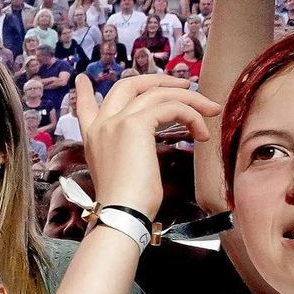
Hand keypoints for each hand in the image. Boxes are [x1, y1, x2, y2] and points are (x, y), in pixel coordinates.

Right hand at [75, 72, 220, 216]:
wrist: (122, 213)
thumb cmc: (127, 203)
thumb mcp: (121, 172)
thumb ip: (127, 151)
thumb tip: (145, 146)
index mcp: (93, 138)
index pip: (84, 107)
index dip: (83, 92)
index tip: (83, 80)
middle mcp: (101, 125)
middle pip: (127, 85)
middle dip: (158, 80)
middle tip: (183, 83)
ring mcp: (116, 122)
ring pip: (157, 93)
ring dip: (190, 99)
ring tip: (210, 110)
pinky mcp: (135, 125)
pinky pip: (172, 108)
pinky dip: (192, 117)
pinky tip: (202, 134)